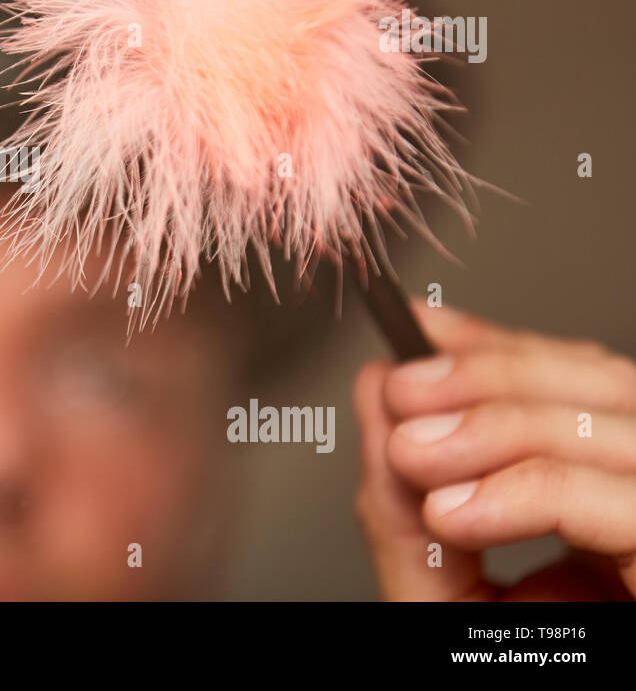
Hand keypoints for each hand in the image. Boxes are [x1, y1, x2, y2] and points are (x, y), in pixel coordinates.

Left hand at [354, 303, 635, 599]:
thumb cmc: (499, 673)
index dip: (496, 344)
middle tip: (399, 394)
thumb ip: (401, 499)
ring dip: (499, 423)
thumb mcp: (439, 584)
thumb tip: (375, 387)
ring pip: (623, 424)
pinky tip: (454, 511)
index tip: (415, 328)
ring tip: (412, 455)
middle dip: (489, 374)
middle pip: (608, 385)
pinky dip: (531, 491)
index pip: (579, 383)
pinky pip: (629, 504)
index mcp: (612, 502)